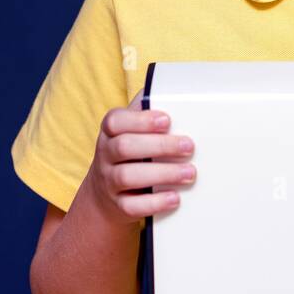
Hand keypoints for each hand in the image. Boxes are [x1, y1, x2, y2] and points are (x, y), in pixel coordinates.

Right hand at [82, 90, 195, 224]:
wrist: (104, 196)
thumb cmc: (130, 153)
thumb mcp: (131, 130)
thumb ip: (145, 110)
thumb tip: (172, 86)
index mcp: (110, 132)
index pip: (116, 121)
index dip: (140, 120)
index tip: (167, 120)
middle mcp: (105, 155)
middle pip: (125, 147)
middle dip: (159, 146)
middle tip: (189, 146)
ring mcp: (109, 182)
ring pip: (127, 176)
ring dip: (162, 173)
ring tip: (190, 173)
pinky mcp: (117, 206)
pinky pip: (131, 206)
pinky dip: (154, 202)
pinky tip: (175, 198)